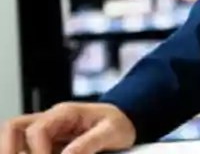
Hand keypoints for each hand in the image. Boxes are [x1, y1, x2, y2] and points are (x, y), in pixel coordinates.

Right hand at [1, 103, 136, 153]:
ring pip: (15, 137)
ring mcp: (46, 133)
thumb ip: (89, 143)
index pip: (36, 130)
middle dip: (11, 148)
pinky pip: (26, 149)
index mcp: (65, 113)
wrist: (125, 122)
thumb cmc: (119, 123)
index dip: (37, 151)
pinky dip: (28, 152)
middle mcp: (50, 121)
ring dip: (17, 151)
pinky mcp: (47, 144)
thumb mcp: (111, 131)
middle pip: (14, 128)